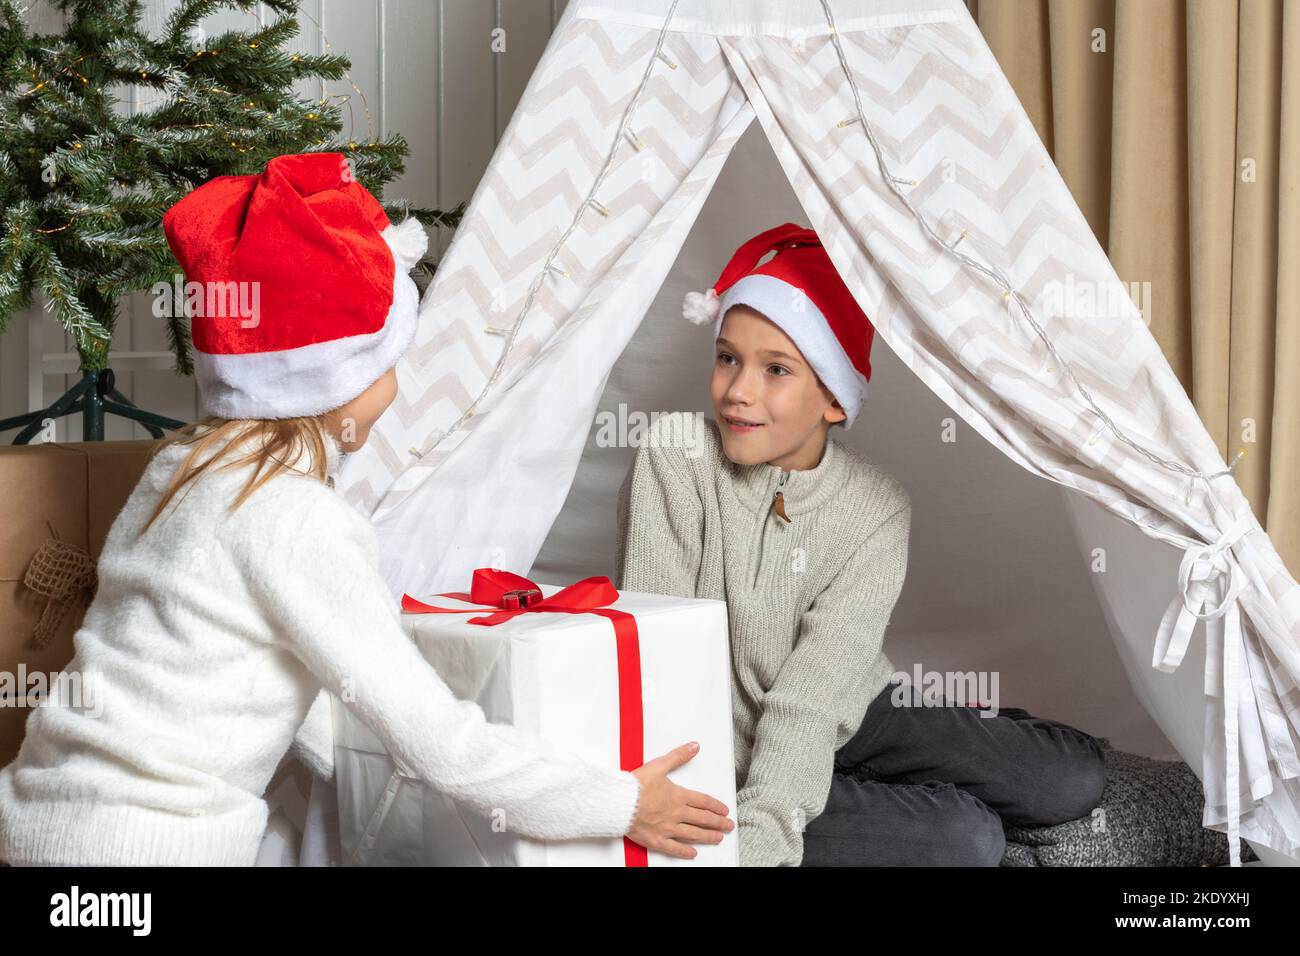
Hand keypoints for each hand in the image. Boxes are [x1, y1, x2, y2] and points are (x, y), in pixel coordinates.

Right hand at [627, 742, 734, 858]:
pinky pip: (674, 848)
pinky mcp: (657, 840)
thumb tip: (694, 746)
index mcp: (678, 796)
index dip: (716, 806)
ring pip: (693, 834)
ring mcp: (668, 828)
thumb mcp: (659, 765)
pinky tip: (693, 853)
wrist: (619, 802)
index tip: (724, 811)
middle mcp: (677, 814)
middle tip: (729, 826)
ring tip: (718, 838)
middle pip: (703, 819)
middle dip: (718, 823)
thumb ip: (678, 756)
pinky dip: (685, 851)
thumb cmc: (635, 785)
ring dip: (708, 836)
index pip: (703, 802)